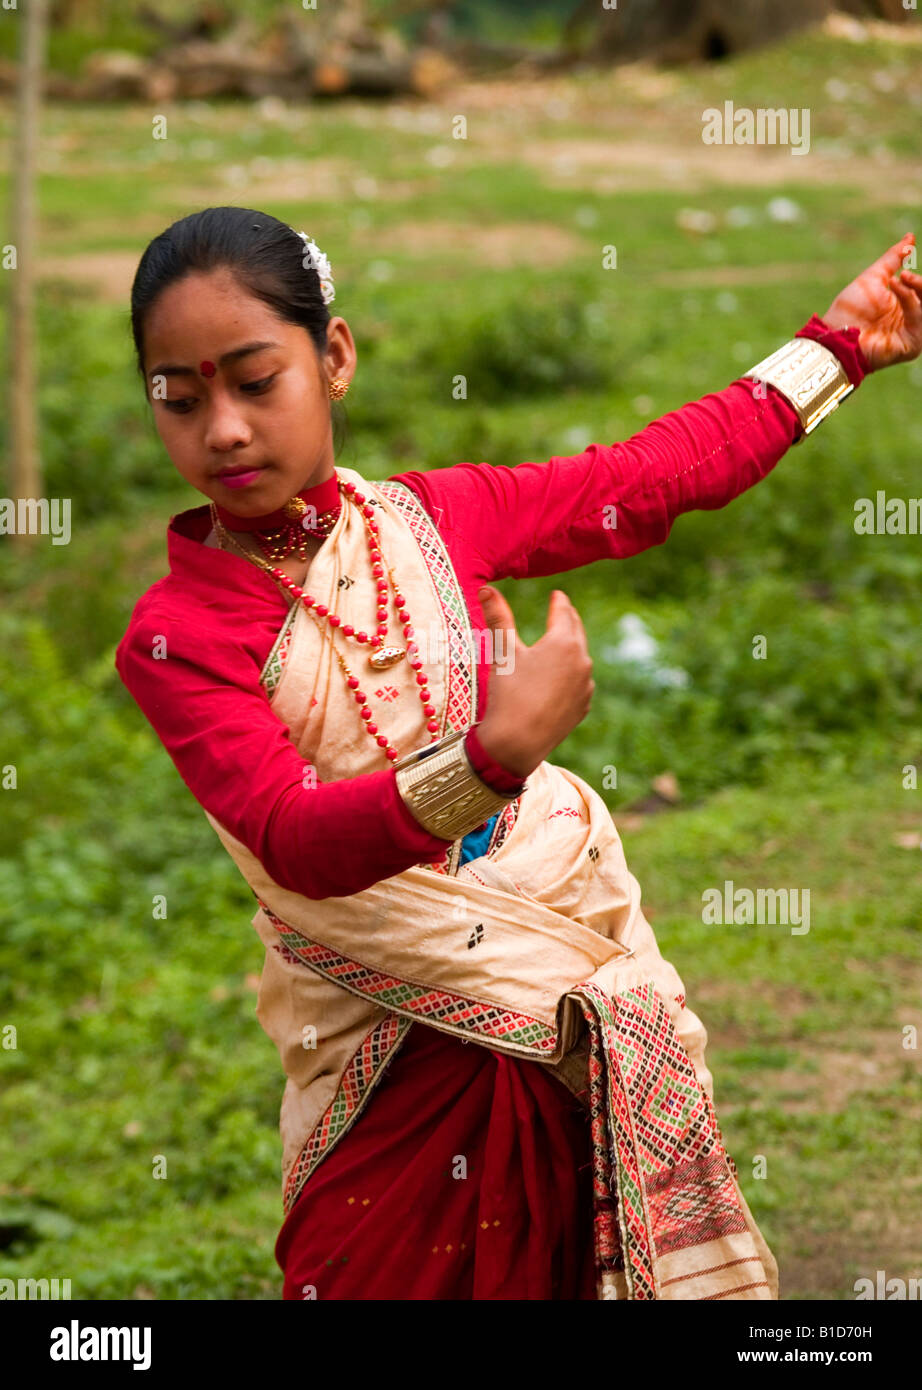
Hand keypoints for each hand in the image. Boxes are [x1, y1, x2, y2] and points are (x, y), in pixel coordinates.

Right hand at [474, 585, 594, 778]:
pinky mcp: (582, 706)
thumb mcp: (502, 652)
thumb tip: (486, 587)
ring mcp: (585, 686)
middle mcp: (582, 661)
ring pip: (580, 658)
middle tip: (564, 611)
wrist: (517, 743)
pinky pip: (579, 682)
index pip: (564, 612)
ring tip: (564, 643)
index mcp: (564, 642)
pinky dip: (572, 673)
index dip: (559, 601)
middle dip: (569, 620)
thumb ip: (498, 617)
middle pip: (577, 632)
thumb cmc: (508, 693)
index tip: (558, 595)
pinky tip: (563, 677)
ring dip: (572, 647)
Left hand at [822, 232, 921, 371]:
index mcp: (903, 305)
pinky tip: (897, 291)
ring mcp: (912, 333)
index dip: (918, 280)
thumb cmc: (850, 309)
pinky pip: (921, 322)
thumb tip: (910, 237)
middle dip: (921, 283)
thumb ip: (893, 259)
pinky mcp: (912, 346)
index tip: (905, 269)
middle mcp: (910, 319)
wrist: (836, 333)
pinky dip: (911, 304)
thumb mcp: (874, 277)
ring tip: (900, 280)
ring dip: (917, 290)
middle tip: (905, 275)